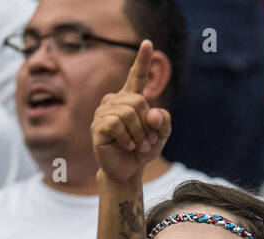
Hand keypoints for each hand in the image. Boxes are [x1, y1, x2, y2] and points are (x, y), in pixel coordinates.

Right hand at [91, 39, 171, 183]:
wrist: (128, 170)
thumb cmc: (143, 150)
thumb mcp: (162, 134)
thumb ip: (164, 120)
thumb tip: (153, 113)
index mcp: (130, 99)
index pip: (136, 76)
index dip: (142, 60)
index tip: (148, 43)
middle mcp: (115, 101)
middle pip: (139, 101)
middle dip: (147, 125)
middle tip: (146, 141)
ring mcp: (103, 112)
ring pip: (129, 113)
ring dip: (139, 134)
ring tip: (137, 146)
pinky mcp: (98, 126)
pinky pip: (117, 124)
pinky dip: (128, 138)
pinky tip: (127, 146)